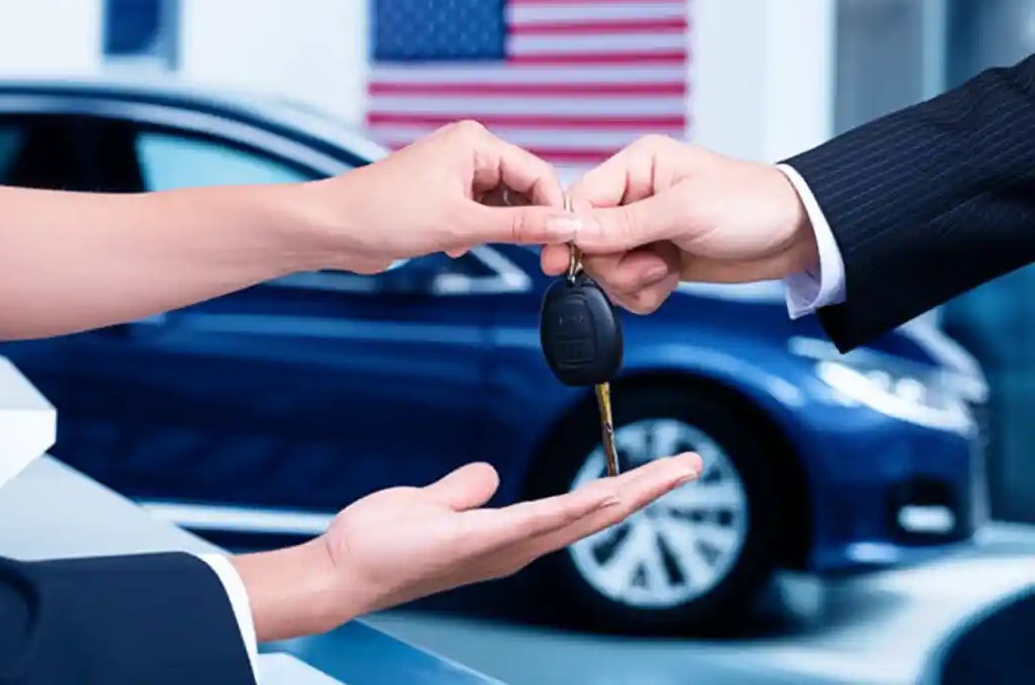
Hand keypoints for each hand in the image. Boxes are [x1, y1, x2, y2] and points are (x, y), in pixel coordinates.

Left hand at [233, 453, 700, 640]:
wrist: (342, 571)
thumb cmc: (382, 542)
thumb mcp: (434, 505)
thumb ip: (465, 490)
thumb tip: (489, 475)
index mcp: (511, 535)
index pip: (581, 509)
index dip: (626, 489)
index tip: (663, 468)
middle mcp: (516, 547)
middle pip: (595, 515)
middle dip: (647, 490)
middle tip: (693, 465)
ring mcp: (501, 548)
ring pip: (578, 518)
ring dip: (627, 494)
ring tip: (670, 473)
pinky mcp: (476, 542)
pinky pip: (531, 522)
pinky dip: (569, 509)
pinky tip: (601, 494)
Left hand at [316, 120, 578, 273]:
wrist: (332, 229)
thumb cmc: (384, 214)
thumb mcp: (462, 225)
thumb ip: (519, 226)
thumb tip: (566, 227)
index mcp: (475, 141)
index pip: (538, 172)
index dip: (554, 210)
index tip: (563, 245)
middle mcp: (466, 150)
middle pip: (522, 187)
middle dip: (526, 221)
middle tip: (536, 256)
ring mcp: (451, 172)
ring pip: (500, 203)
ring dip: (497, 229)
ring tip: (474, 246)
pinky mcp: (439, 195)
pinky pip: (477, 213)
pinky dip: (474, 232)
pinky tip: (454, 247)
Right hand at [540, 135, 817, 313]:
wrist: (797, 236)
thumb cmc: (753, 206)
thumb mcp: (684, 212)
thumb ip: (623, 225)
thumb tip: (571, 233)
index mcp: (636, 166)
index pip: (578, 201)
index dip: (570, 235)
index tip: (564, 264)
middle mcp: (634, 197)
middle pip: (586, 242)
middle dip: (614, 264)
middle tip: (652, 265)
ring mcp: (643, 230)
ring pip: (604, 269)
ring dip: (632, 282)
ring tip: (666, 271)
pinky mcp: (655, 258)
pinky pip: (626, 286)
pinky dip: (644, 293)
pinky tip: (670, 280)